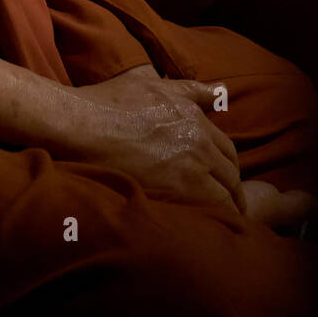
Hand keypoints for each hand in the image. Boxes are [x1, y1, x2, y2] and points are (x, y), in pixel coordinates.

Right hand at [72, 67, 244, 210]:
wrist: (83, 124)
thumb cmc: (112, 101)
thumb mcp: (157, 85)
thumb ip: (194, 90)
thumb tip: (221, 91)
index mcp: (197, 121)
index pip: (228, 151)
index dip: (231, 168)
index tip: (229, 180)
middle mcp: (199, 146)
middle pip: (230, 177)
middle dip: (235, 193)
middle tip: (234, 208)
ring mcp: (186, 171)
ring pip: (221, 199)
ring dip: (226, 211)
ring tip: (222, 226)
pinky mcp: (170, 193)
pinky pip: (202, 213)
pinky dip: (209, 222)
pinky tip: (203, 231)